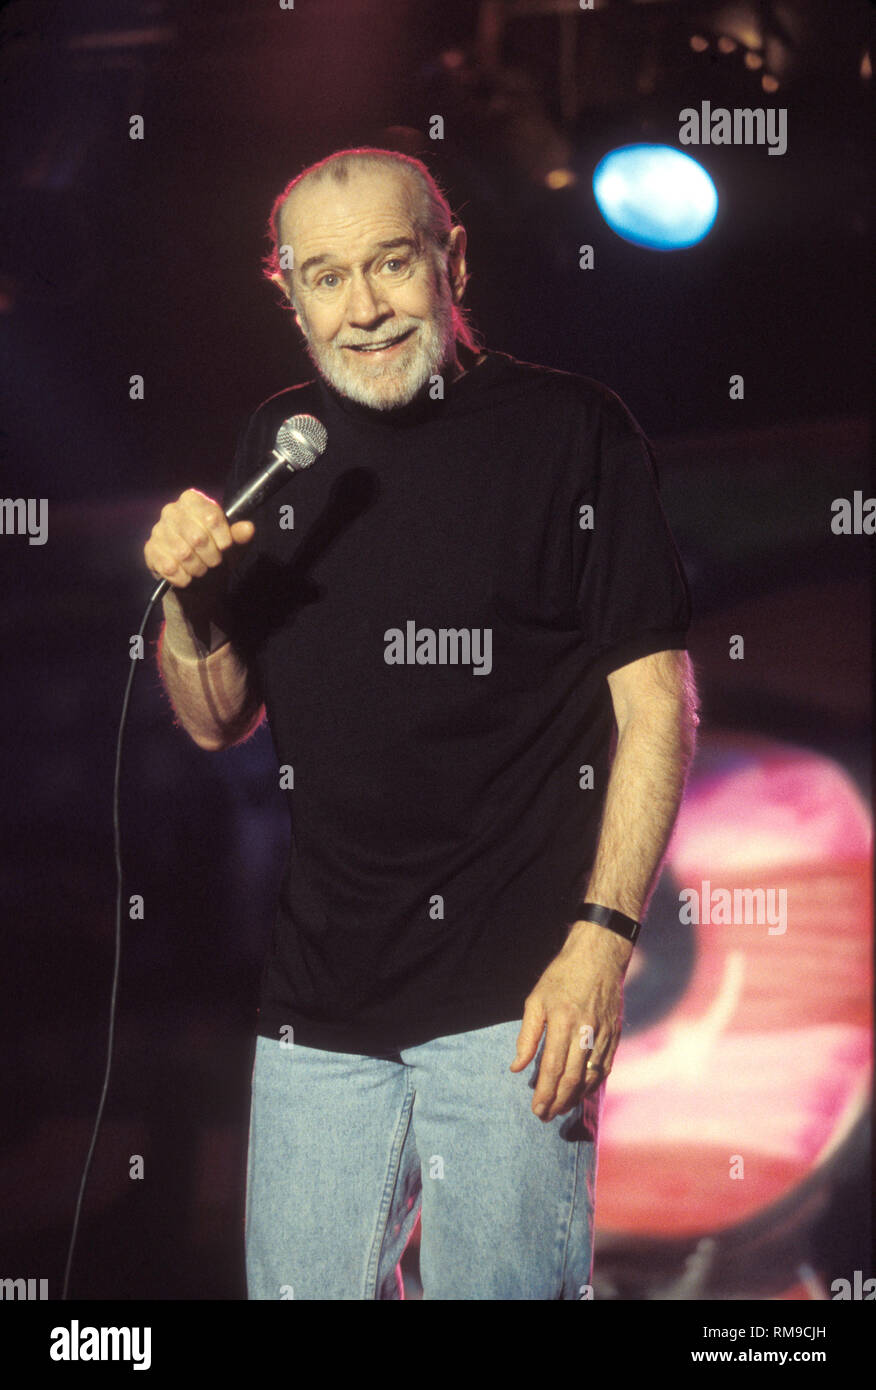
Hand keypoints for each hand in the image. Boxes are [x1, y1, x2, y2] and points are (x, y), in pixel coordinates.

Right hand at [144, 488, 253, 588]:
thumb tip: (248, 528)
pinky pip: (170, 567)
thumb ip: (239, 536)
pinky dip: (184, 577)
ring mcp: (158, 530)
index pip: (211, 517)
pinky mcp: (150, 550)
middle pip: (197, 537)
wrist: (195, 580)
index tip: (226, 547)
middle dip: (212, 556)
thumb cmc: (214, 554)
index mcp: (192, 500)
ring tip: (201, 569)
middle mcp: (171, 511)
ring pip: (183, 554)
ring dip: (198, 568)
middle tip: (214, 562)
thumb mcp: (231, 546)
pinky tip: (187, 576)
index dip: (223, 538)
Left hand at [510, 920, 632, 1121]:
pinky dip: (593, 1083)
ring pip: (591, 1076)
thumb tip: (516, 1067)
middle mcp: (586, 1031)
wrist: (600, 955)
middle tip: (546, 1116)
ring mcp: (604, 1034)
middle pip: (573, 1078)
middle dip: (558, 1101)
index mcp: (564, 1022)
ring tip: (561, 1107)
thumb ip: (527, 1036)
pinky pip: (605, 1066)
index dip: (545, 1092)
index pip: (553, 1067)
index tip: (536, 1109)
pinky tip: (581, 1091)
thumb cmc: (562, 975)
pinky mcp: (615, 1033)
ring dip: (576, 1097)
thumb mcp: (536, 999)